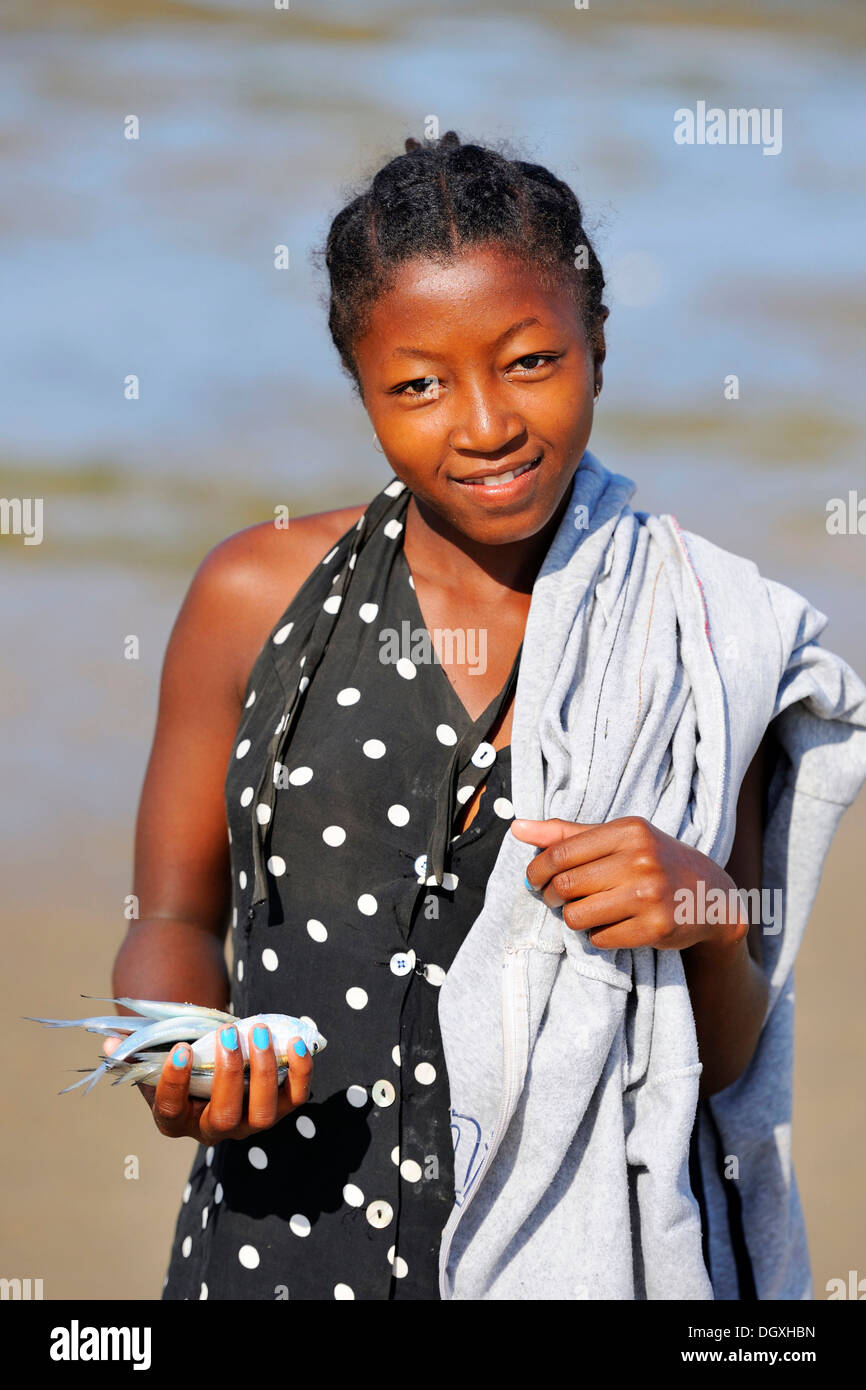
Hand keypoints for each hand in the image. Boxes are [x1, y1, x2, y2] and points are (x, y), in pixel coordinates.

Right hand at [102, 1023, 312, 1142]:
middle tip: (230, 1035)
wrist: (212, 1057)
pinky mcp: (280, 1106)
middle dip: (229, 1075)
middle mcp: (213, 1129)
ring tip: (260, 1031)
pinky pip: (295, 1097)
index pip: (170, 1109)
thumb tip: (109, 1042)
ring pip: (263, 1113)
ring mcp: (249, 1121)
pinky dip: (300, 1072)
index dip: (174, 1083)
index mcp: (175, 1119)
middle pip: (225, 1116)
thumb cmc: (179, 1055)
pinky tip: (298, 1042)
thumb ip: (133, 1048)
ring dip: (265, 1072)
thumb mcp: (152, 1053)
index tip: (180, 1048)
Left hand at [512, 815, 746, 951]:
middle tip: (556, 898)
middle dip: (551, 896)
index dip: (537, 870)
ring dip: (573, 918)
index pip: (561, 852)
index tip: (534, 880)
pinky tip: (612, 925)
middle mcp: (641, 859)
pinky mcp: (656, 928)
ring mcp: (650, 895)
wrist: (712, 895)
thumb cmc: (655, 861)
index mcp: (628, 830)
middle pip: (566, 885)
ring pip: (578, 916)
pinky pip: (600, 939)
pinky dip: (597, 936)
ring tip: (586, 912)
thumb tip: (518, 827)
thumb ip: (567, 833)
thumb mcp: (619, 837)